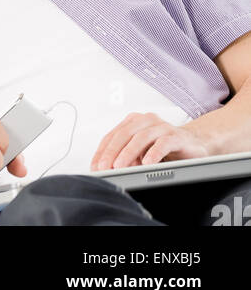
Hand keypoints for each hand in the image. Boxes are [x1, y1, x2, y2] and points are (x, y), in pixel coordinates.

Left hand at [91, 113, 208, 170]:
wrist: (193, 144)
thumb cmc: (164, 147)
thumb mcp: (142, 151)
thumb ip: (128, 156)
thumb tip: (110, 168)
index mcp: (134, 122)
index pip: (113, 135)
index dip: (102, 151)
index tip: (95, 166)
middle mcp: (146, 121)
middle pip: (124, 134)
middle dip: (112, 152)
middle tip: (104, 167)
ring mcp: (162, 127)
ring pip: (141, 137)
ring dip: (128, 153)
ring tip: (120, 166)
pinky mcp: (177, 137)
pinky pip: (164, 143)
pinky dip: (154, 153)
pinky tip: (148, 163)